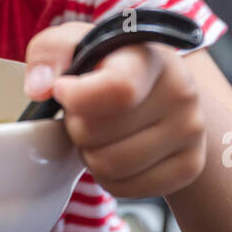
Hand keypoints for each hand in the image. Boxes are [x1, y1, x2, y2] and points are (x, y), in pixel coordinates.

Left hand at [23, 21, 205, 198]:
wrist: (162, 92)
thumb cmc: (111, 66)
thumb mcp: (76, 43)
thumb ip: (50, 52)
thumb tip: (41, 88)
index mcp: (149, 57)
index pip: (119, 88)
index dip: (78, 97)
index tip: (64, 91)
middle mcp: (180, 92)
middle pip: (99, 133)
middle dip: (77, 127)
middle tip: (86, 113)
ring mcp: (190, 132)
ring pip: (109, 165)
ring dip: (90, 154)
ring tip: (100, 133)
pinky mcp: (189, 167)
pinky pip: (125, 188)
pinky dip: (109, 177)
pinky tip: (115, 152)